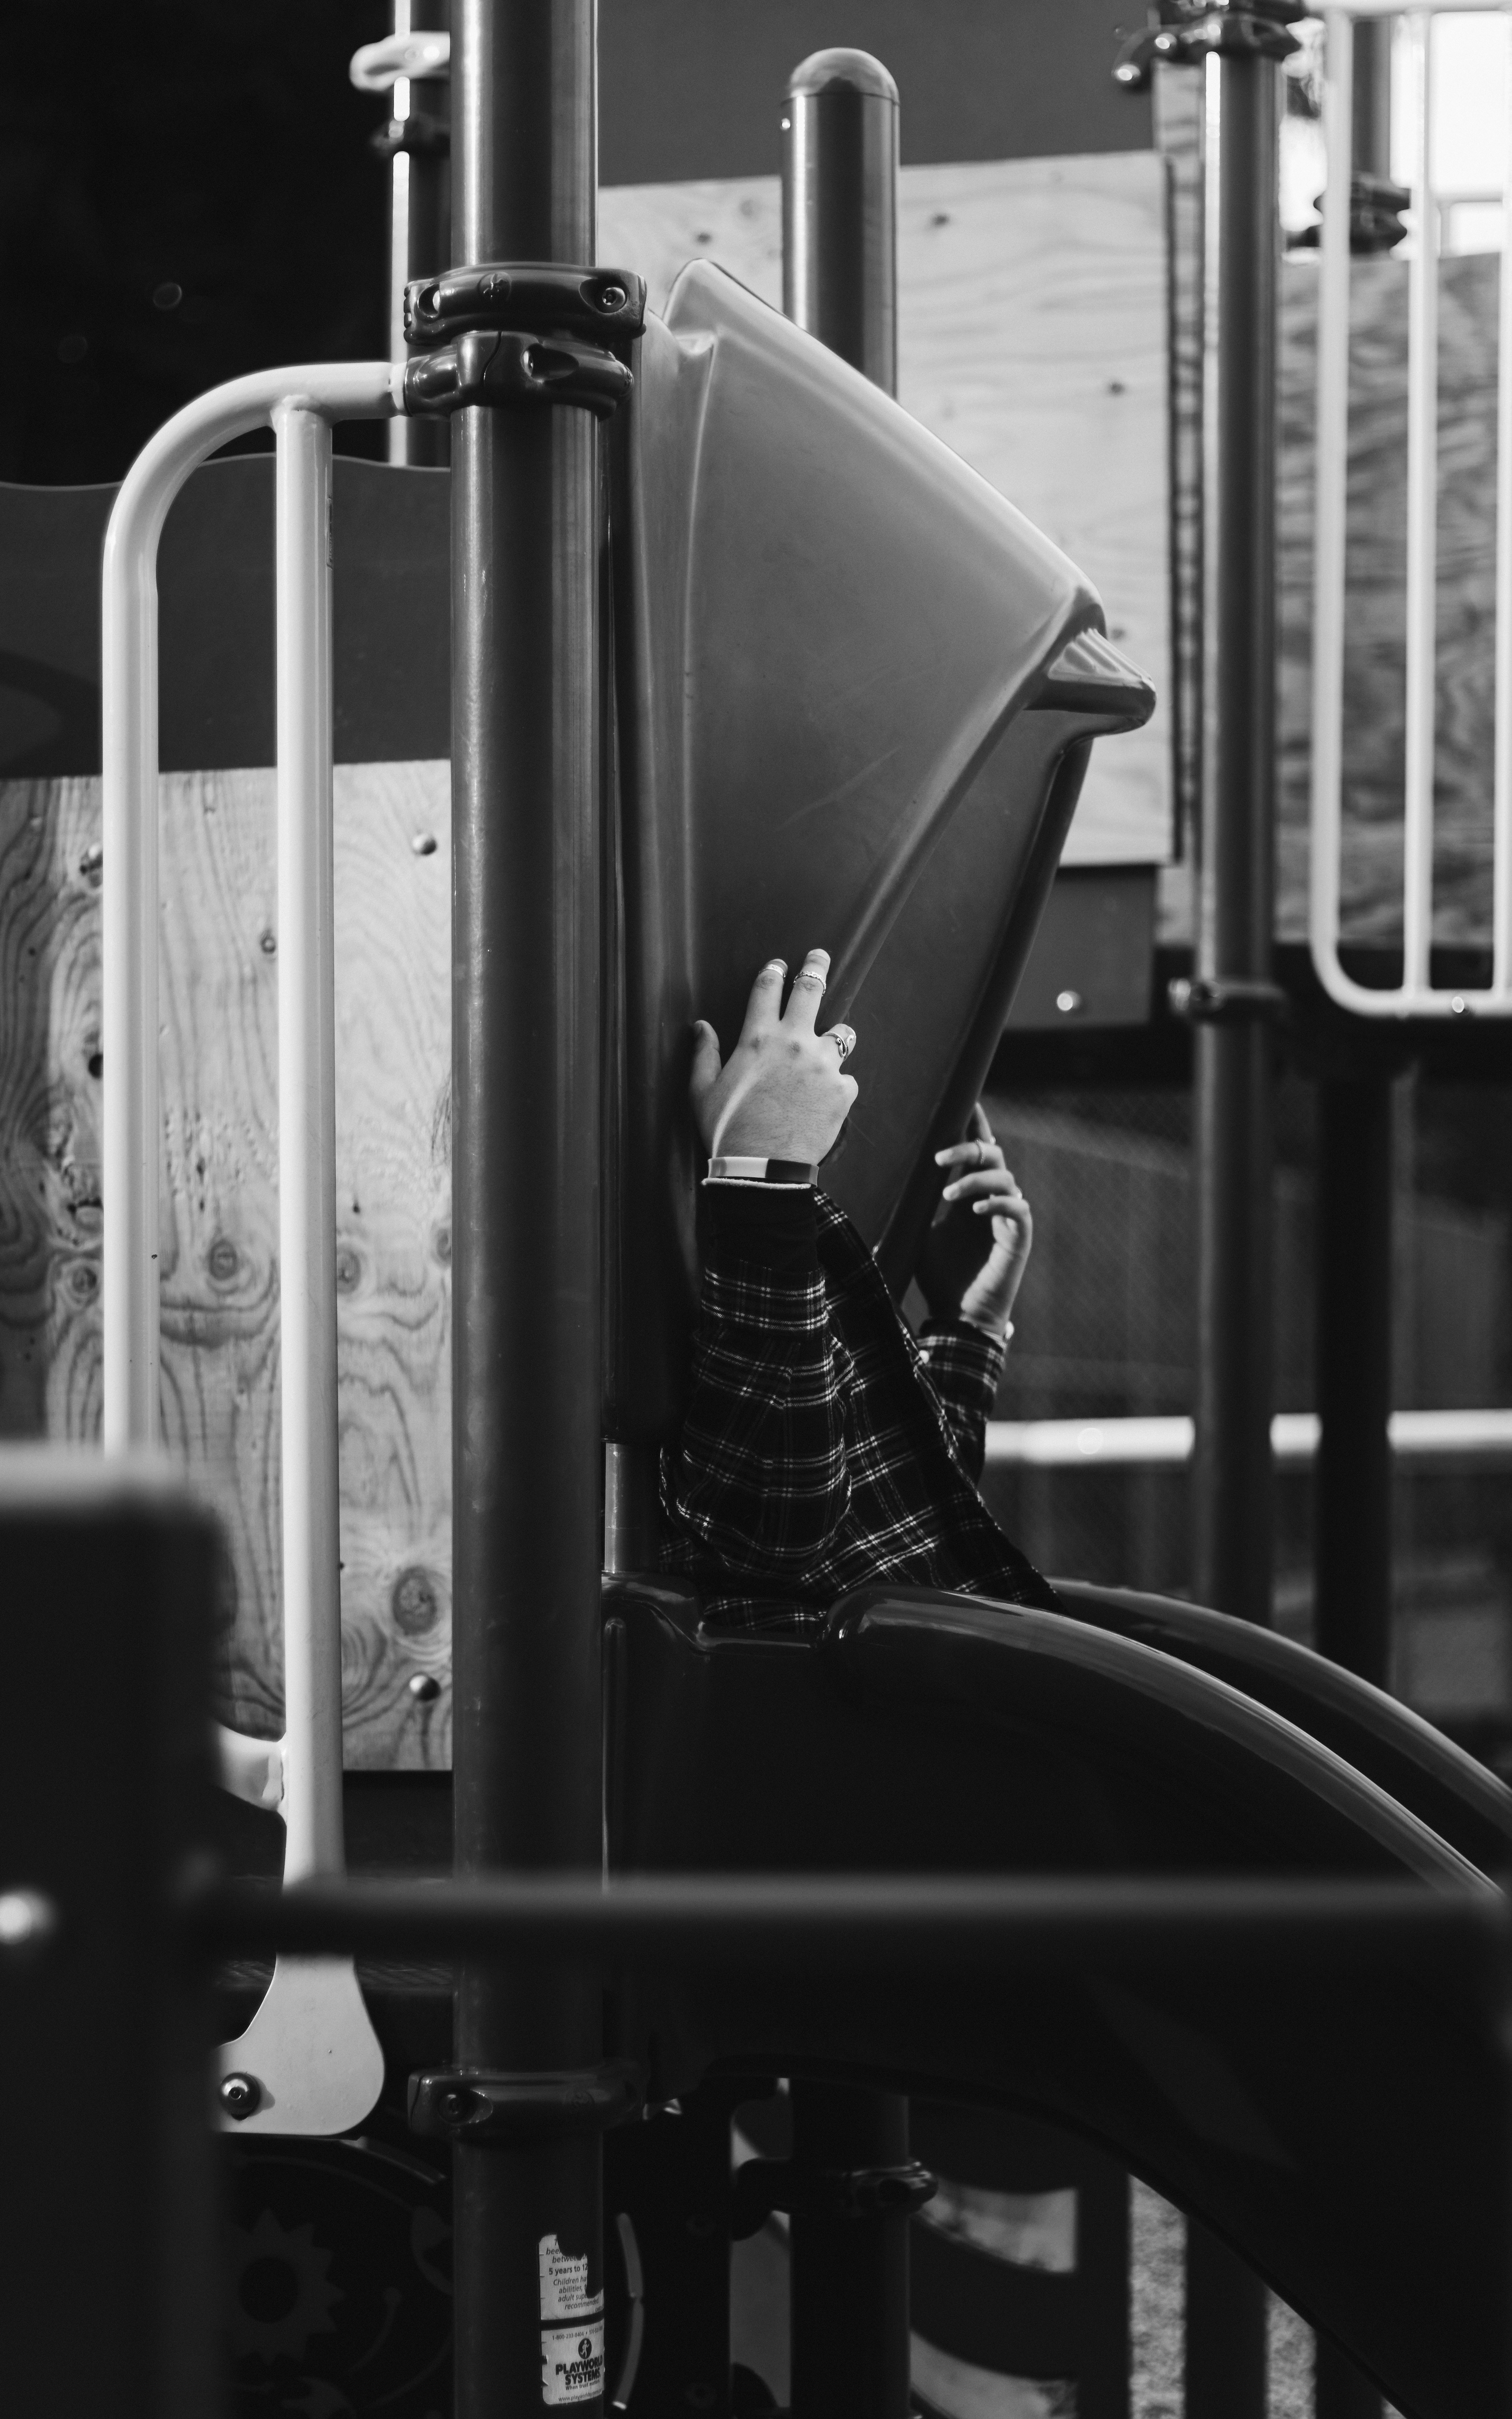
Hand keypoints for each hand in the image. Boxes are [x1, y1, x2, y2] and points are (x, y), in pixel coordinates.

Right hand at [690, 948, 858, 1163]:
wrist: (763, 1169)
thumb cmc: (728, 1130)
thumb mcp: (703, 1091)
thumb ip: (704, 1054)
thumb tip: (701, 1026)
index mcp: (758, 1038)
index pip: (767, 988)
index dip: (773, 972)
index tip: (778, 965)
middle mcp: (795, 1042)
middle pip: (812, 989)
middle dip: (816, 966)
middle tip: (819, 956)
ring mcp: (824, 1065)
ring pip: (842, 1034)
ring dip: (835, 1037)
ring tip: (830, 1046)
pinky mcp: (844, 1090)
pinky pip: (846, 1079)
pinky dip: (837, 1085)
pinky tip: (824, 1101)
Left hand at [916, 1105, 1031, 1336]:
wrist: (959, 1316)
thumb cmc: (939, 1276)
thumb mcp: (916, 1234)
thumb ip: (908, 1207)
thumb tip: (871, 1188)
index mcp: (969, 1193)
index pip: (976, 1149)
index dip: (973, 1123)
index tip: (965, 1100)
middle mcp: (990, 1198)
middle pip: (991, 1153)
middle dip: (968, 1147)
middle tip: (939, 1158)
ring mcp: (1007, 1216)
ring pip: (1004, 1177)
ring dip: (975, 1180)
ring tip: (949, 1195)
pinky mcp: (1018, 1236)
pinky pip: (1016, 1207)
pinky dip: (996, 1202)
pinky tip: (974, 1209)